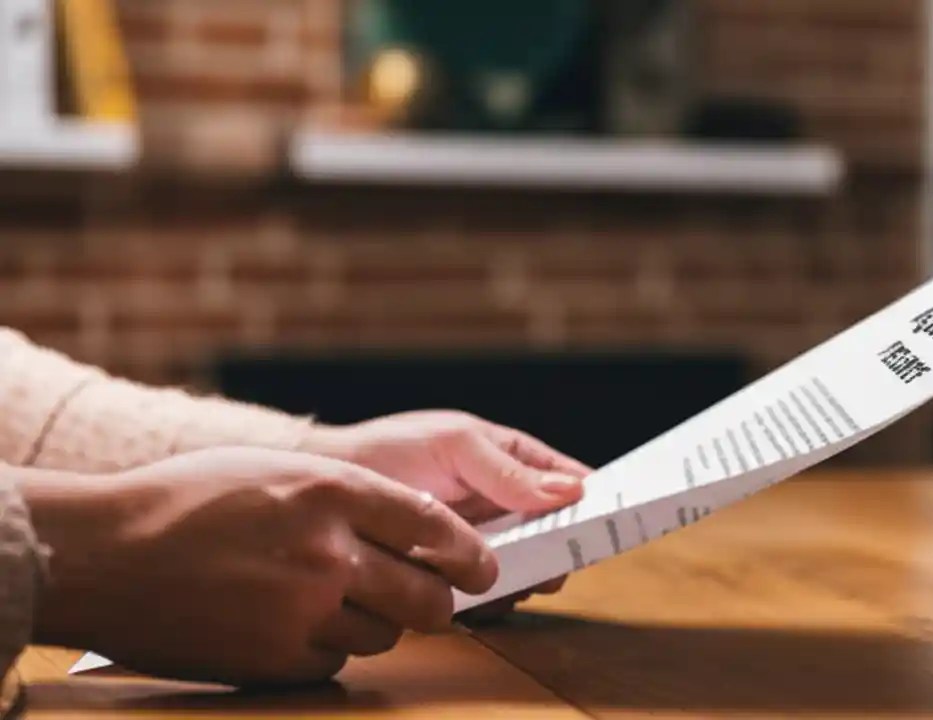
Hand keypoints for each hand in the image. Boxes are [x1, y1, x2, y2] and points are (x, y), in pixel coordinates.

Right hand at [20, 447, 495, 686]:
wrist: (102, 554)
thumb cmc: (185, 501)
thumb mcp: (277, 468)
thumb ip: (347, 496)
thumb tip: (411, 528)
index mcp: (331, 491)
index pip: (433, 526)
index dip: (469, 551)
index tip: (483, 567)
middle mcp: (326, 551)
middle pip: (426, 595)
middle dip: (440, 601)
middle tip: (436, 600)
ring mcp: (301, 610)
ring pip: (386, 634)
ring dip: (379, 623)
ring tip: (341, 603)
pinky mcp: (275, 659)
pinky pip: (336, 662)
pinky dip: (329, 648)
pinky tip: (295, 626)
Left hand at [303, 411, 590, 609]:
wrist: (332, 487)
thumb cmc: (393, 449)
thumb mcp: (456, 445)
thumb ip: (510, 471)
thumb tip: (573, 488)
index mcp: (515, 461)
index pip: (572, 481)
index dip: (598, 499)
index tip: (617, 516)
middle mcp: (507, 505)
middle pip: (558, 533)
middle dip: (562, 549)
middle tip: (555, 560)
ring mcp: (485, 541)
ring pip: (530, 568)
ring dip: (528, 577)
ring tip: (513, 577)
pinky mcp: (458, 576)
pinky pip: (492, 595)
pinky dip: (492, 600)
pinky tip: (477, 594)